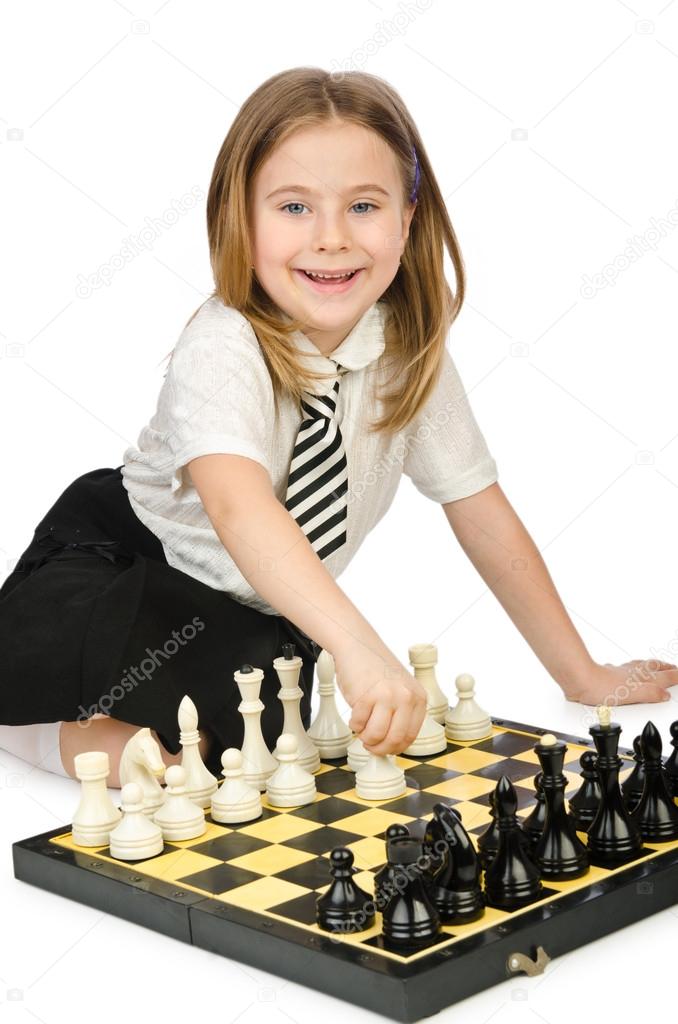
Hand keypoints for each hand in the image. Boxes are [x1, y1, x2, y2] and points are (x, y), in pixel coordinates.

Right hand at [332, 643, 427, 755]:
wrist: (357, 644)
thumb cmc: (375, 669)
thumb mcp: (400, 689)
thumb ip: (401, 713)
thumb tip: (393, 744)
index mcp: (418, 697)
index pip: (411, 735)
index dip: (396, 747)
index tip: (386, 748)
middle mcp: (406, 697)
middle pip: (394, 739)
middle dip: (380, 748)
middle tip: (370, 746)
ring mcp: (386, 696)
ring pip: (376, 735)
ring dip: (366, 738)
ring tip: (362, 730)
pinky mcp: (366, 696)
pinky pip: (358, 724)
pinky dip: (354, 724)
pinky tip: (355, 715)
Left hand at [562, 659, 677, 705]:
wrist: (579, 680)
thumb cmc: (600, 687)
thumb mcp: (632, 695)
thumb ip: (650, 694)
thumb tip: (664, 695)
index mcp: (639, 678)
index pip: (663, 677)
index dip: (674, 676)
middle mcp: (631, 673)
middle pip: (653, 668)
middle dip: (665, 668)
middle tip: (674, 668)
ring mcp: (619, 673)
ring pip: (640, 666)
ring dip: (651, 666)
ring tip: (656, 666)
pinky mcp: (608, 675)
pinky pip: (626, 669)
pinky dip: (633, 668)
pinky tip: (627, 671)